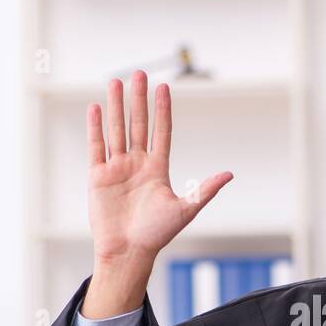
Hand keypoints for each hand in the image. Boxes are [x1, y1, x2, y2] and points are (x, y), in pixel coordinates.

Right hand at [81, 71, 233, 316]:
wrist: (128, 251)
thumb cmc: (157, 235)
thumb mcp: (186, 209)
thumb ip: (205, 189)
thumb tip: (229, 174)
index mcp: (158, 169)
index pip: (161, 131)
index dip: (162, 110)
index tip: (163, 87)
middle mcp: (137, 164)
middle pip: (138, 124)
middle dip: (139, 99)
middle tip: (139, 73)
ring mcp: (117, 168)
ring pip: (117, 129)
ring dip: (117, 106)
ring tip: (116, 81)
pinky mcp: (98, 176)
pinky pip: (97, 146)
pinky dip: (96, 127)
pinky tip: (97, 108)